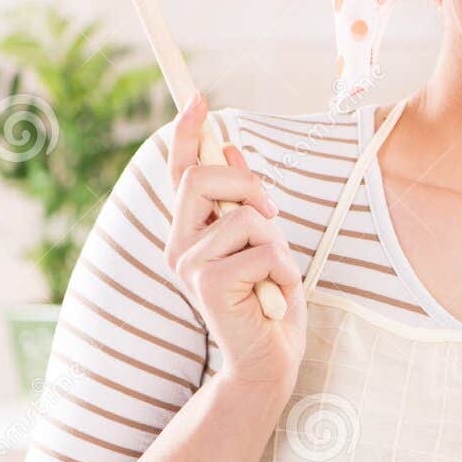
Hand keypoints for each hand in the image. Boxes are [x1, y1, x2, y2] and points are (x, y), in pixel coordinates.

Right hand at [165, 92, 306, 389]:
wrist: (270, 362)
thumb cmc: (269, 303)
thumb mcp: (263, 242)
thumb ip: (245, 203)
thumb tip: (234, 148)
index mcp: (190, 232)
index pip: (180, 171)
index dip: (187, 133)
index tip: (198, 99)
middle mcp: (179, 246)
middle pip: (201, 178)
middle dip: (247, 183)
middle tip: (272, 214)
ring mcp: (189, 266)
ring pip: (243, 217)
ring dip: (274, 243)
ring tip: (273, 275)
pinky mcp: (208, 286)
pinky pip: (259, 250)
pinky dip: (281, 269)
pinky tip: (273, 295)